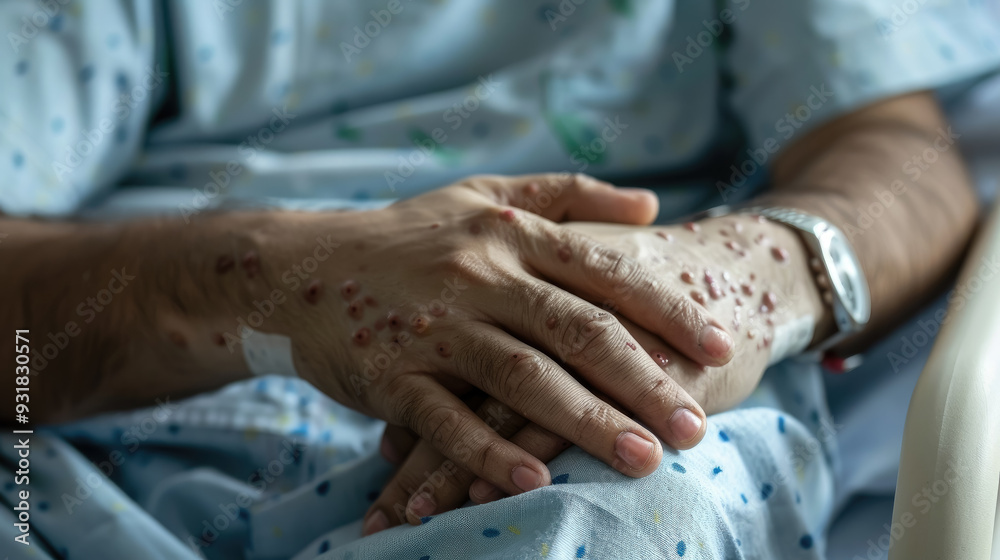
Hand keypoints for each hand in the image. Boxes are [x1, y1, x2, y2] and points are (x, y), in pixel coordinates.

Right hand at [233, 174, 735, 507]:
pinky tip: (534, 482)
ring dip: (586, 422)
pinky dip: (488, 452)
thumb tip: (651, 204)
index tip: (718, 349)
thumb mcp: (486, 194)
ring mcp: (434, 328)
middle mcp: (479, 277)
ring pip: (523, 378)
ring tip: (643, 460)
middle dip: (642, 381)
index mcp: (509, 234)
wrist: (301, 264)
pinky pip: (447, 419)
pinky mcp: (390, 374)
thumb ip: (569, 196)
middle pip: (576, 331)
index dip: (664, 312)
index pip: (602, 274)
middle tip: (696, 426)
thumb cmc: (408, 236)